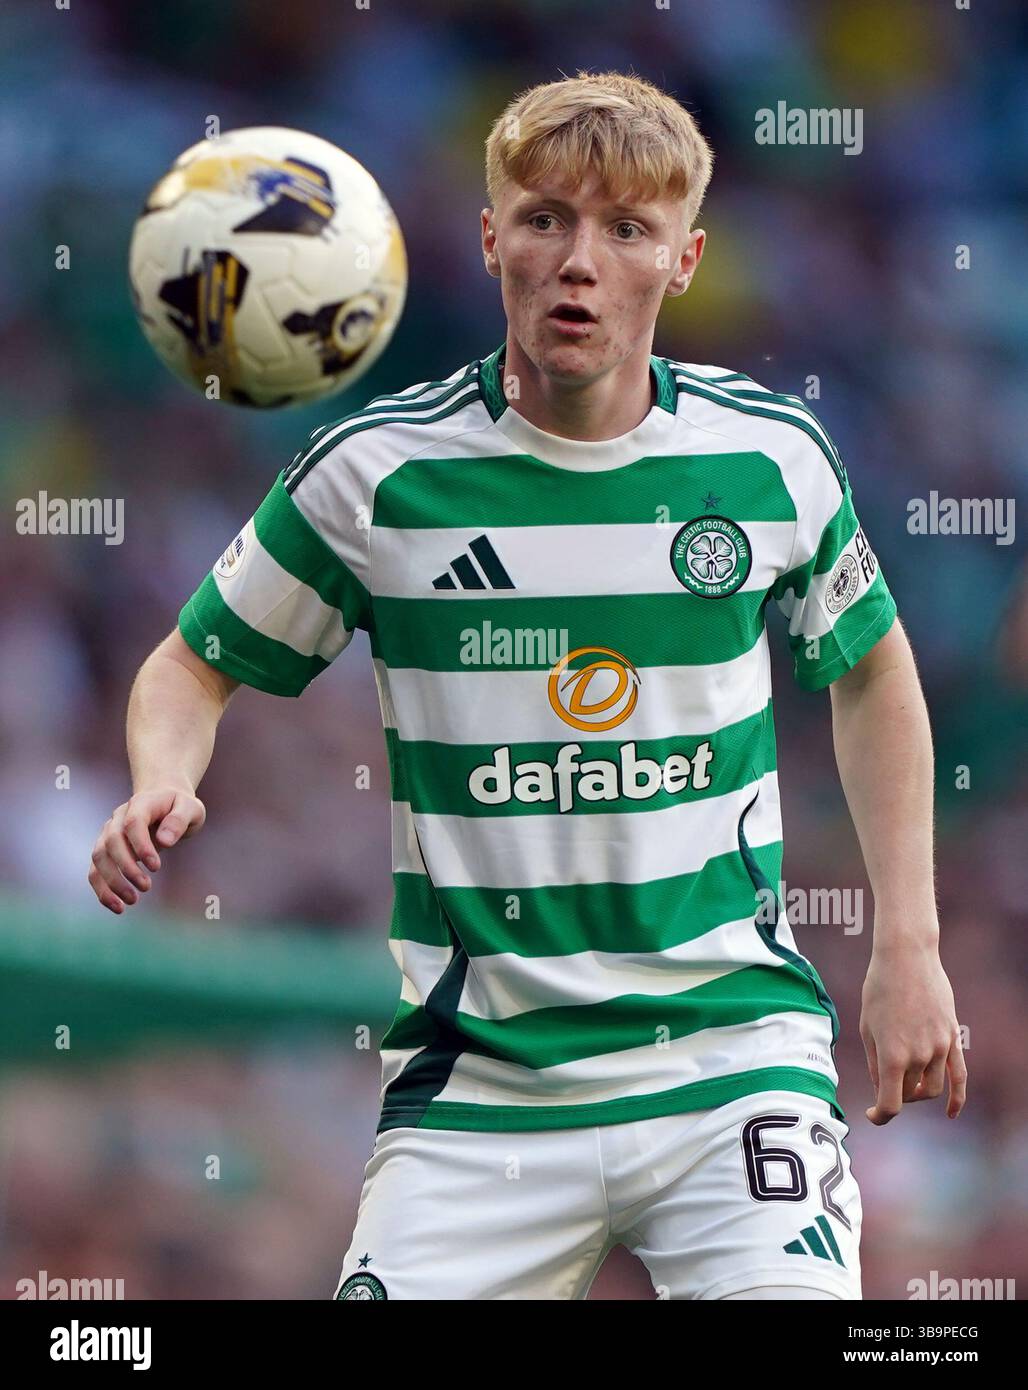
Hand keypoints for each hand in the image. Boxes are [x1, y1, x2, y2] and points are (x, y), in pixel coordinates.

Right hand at [88, 788, 205, 912]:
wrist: (164, 802)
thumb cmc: (179, 807)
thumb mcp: (190, 808)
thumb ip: (178, 821)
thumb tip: (164, 841)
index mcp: (140, 803)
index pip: (133, 823)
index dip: (141, 846)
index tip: (156, 867)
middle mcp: (118, 817)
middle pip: (112, 841)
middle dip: (127, 868)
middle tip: (146, 887)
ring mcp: (108, 833)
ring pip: (99, 857)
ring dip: (112, 881)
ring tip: (133, 900)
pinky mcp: (106, 850)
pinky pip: (96, 870)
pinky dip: (102, 890)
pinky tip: (117, 907)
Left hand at [859, 940, 966, 1123]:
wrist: (907, 957)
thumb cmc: (878, 988)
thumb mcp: (867, 1027)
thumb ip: (875, 1063)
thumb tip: (882, 1089)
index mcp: (892, 1055)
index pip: (890, 1104)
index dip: (880, 1115)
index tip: (871, 1114)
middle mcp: (919, 1056)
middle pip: (910, 1094)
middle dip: (895, 1094)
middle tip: (883, 1081)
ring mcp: (939, 1048)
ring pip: (933, 1088)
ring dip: (918, 1092)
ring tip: (904, 1081)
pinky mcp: (953, 1037)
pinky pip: (960, 1076)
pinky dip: (958, 1099)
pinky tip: (951, 1113)